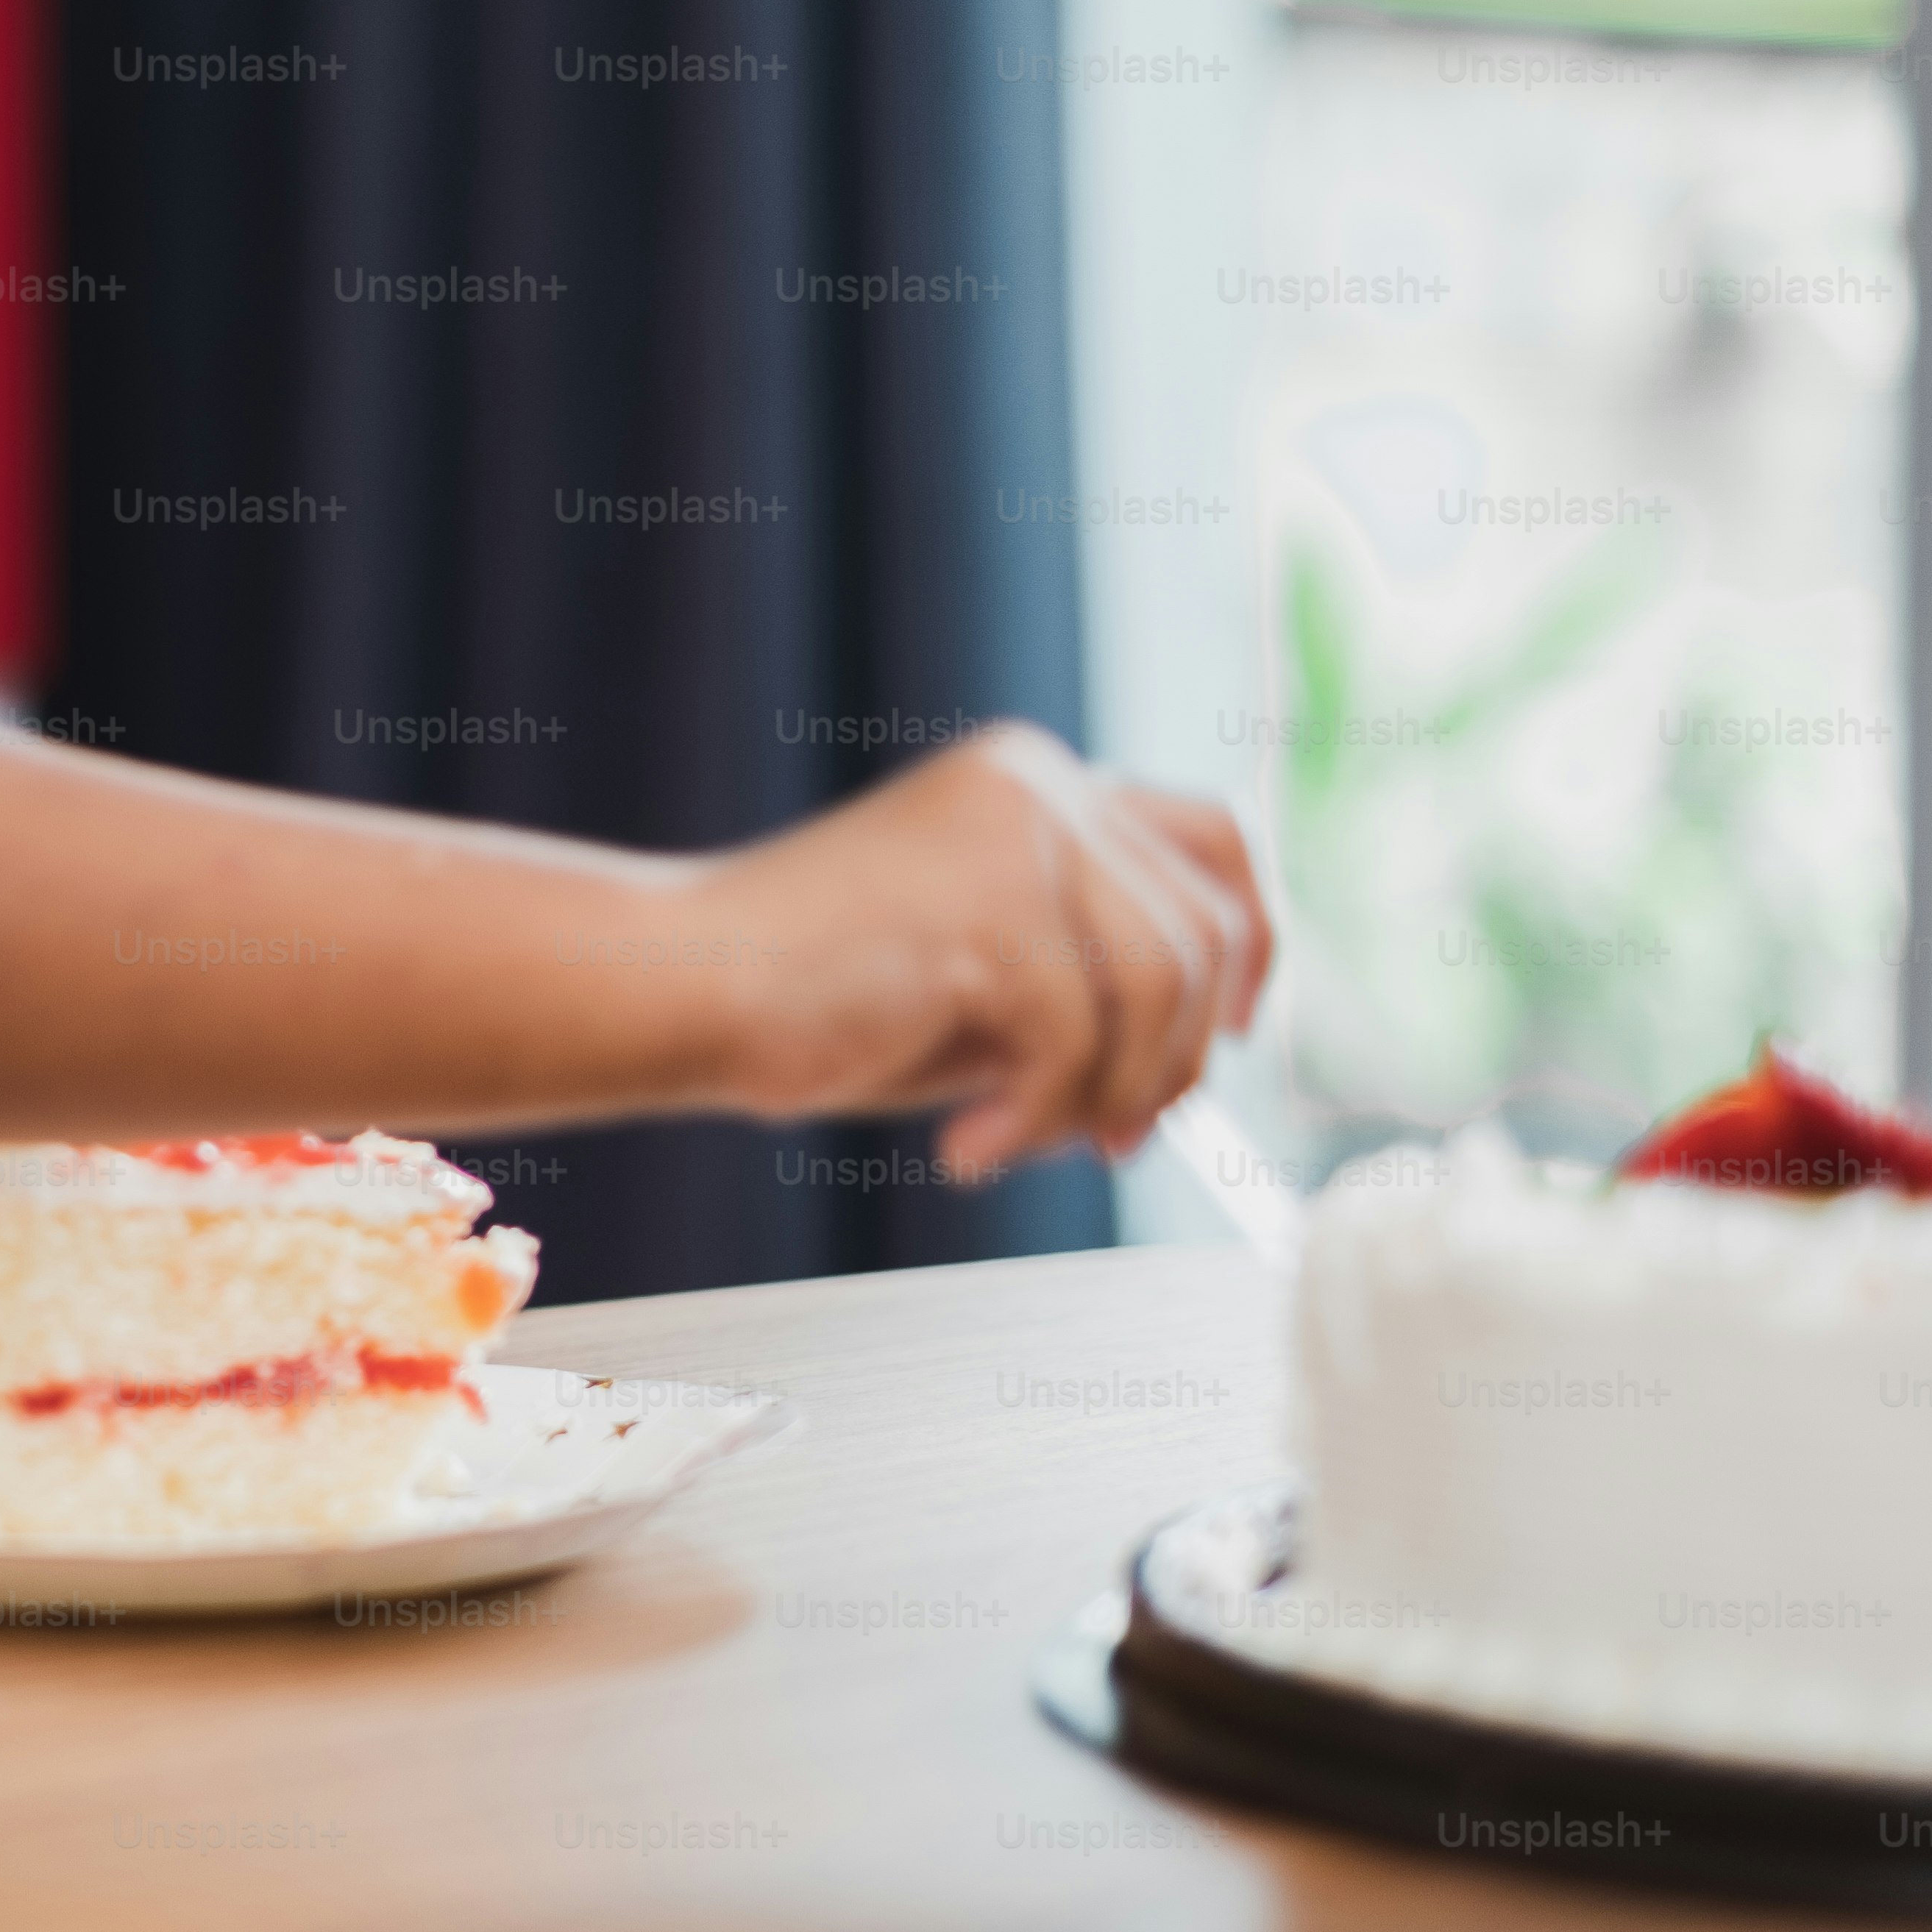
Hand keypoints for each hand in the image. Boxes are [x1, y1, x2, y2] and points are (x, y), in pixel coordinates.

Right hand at [719, 722, 1271, 1171]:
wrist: (681, 985)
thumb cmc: (814, 996)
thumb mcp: (983, 971)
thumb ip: (1084, 973)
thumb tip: (1207, 1045)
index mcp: (1034, 783)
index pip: (1211, 840)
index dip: (1250, 945)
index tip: (1232, 1035)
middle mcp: (1039, 784)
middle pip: (1207, 928)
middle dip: (1179, 1059)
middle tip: (1112, 1141)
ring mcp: (1014, 835)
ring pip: (1161, 989)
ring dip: (1109, 1096)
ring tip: (1013, 1141)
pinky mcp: (985, 906)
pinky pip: (1076, 1042)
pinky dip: (1030, 1120)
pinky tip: (960, 1148)